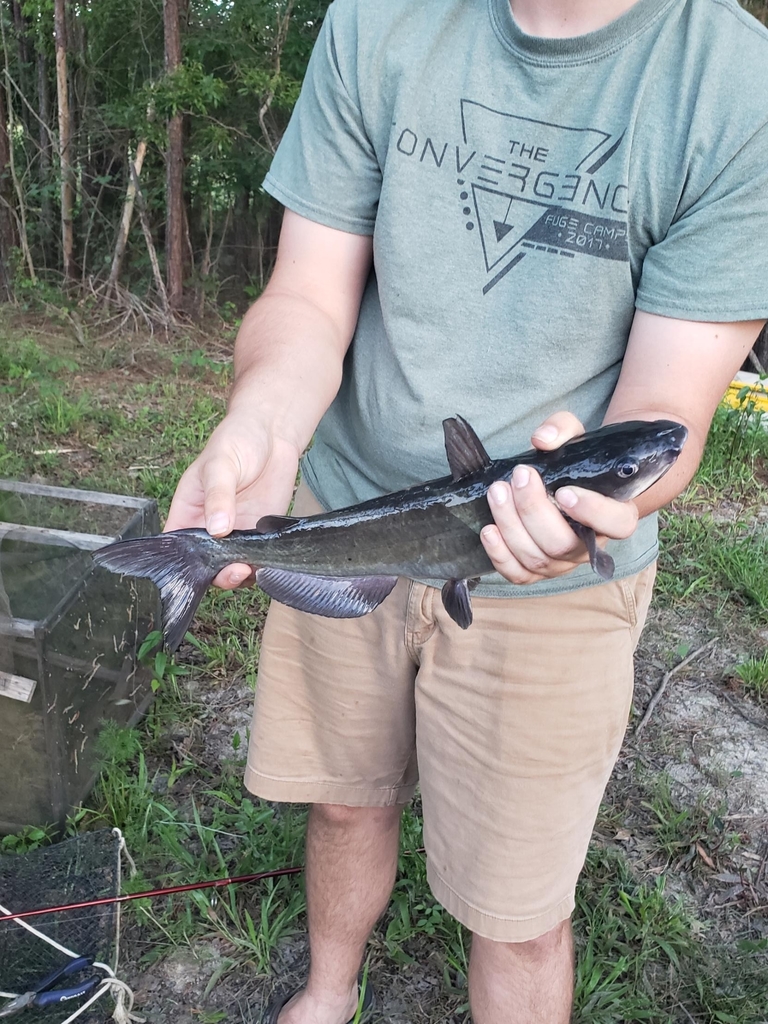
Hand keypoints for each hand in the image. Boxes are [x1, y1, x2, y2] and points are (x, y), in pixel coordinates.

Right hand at [164, 413, 299, 588]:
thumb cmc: (237, 439)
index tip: (199, 568)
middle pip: (206, 565)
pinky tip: (268, 564)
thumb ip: (219, 495)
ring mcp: (237, 533)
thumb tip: (217, 529)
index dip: (183, 563)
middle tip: (234, 570)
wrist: (274, 433)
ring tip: (250, 568)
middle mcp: (209, 528)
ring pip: (233, 568)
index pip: (177, 546)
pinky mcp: (262, 534)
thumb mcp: (221, 463)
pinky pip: (259, 560)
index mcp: (187, 511)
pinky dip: (263, 568)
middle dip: (218, 574)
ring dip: (241, 575)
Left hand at [480, 412, 638, 584]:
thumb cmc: (574, 462)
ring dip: (511, 525)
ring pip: (538, 559)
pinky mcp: (537, 572)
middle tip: (519, 476)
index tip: (564, 491)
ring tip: (497, 491)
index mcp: (614, 514)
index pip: (616, 524)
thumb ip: (562, 429)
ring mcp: (563, 563)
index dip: (593, 512)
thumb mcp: (574, 436)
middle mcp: (590, 545)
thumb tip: (542, 440)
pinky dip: (500, 556)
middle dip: (535, 510)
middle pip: (564, 544)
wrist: (563, 482)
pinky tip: (488, 530)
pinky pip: (519, 576)